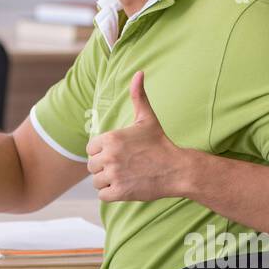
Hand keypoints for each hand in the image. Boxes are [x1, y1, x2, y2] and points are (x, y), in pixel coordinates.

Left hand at [86, 71, 187, 201]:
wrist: (177, 169)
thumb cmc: (160, 143)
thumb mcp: (147, 118)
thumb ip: (138, 96)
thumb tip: (138, 72)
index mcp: (111, 138)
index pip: (91, 149)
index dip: (102, 152)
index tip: (118, 153)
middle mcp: (110, 156)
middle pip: (92, 166)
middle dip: (104, 168)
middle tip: (123, 166)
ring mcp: (115, 175)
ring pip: (96, 181)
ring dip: (107, 181)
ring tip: (125, 176)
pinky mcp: (120, 192)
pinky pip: (103, 195)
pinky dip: (111, 193)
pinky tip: (125, 186)